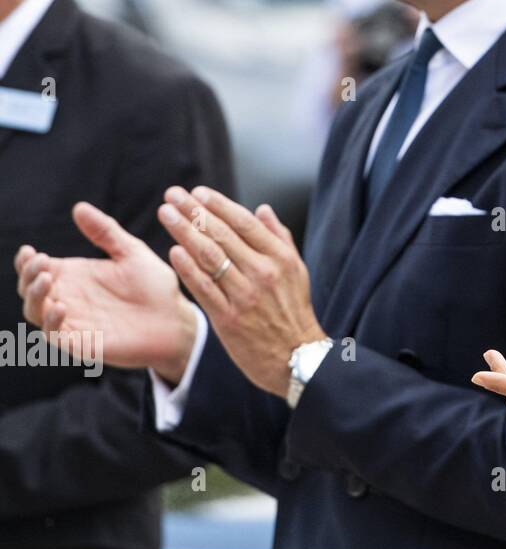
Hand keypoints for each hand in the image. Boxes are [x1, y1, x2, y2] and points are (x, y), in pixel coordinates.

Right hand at [14, 202, 195, 382]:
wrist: (176, 319)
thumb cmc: (155, 287)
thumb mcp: (131, 252)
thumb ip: (106, 232)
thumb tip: (79, 207)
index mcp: (75, 275)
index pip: (38, 267)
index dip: (27, 260)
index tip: (29, 250)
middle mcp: (68, 297)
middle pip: (30, 288)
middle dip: (28, 274)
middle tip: (40, 262)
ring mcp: (73, 321)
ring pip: (35, 311)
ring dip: (35, 295)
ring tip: (47, 279)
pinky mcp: (81, 342)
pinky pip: (56, 335)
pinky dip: (52, 321)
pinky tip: (62, 306)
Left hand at [156, 185, 325, 398]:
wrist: (295, 357)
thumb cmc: (294, 310)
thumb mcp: (297, 270)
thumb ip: (279, 238)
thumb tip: (262, 209)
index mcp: (280, 258)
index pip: (245, 223)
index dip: (219, 205)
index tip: (197, 192)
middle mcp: (263, 273)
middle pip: (222, 235)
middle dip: (194, 212)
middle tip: (172, 195)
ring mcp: (245, 296)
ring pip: (210, 257)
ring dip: (184, 232)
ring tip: (166, 214)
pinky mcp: (228, 319)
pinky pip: (204, 288)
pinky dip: (188, 269)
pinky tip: (174, 251)